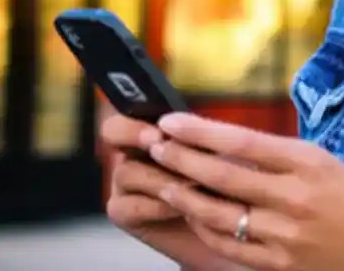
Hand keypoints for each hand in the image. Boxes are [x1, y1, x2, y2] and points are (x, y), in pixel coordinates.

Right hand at [101, 113, 234, 269]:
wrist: (230, 233)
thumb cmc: (229, 189)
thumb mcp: (222, 158)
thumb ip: (202, 140)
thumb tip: (190, 125)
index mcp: (156, 131)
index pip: (131, 110)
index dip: (139, 116)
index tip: (163, 129)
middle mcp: (135, 153)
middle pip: (113, 132)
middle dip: (133, 133)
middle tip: (158, 142)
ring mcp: (126, 184)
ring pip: (126, 171)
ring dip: (161, 177)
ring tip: (192, 185)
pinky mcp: (125, 213)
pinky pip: (128, 205)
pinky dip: (156, 205)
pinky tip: (181, 208)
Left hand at [148, 113, 343, 270]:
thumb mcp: (323, 163)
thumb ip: (276, 155)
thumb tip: (220, 143)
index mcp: (308, 162)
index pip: (241, 140)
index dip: (199, 130)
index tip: (170, 120)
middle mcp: (295, 197)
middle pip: (221, 176)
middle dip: (180, 158)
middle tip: (155, 145)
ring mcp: (285, 234)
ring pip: (217, 214)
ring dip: (183, 196)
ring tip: (165, 181)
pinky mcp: (279, 264)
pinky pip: (227, 245)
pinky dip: (204, 227)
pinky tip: (192, 215)